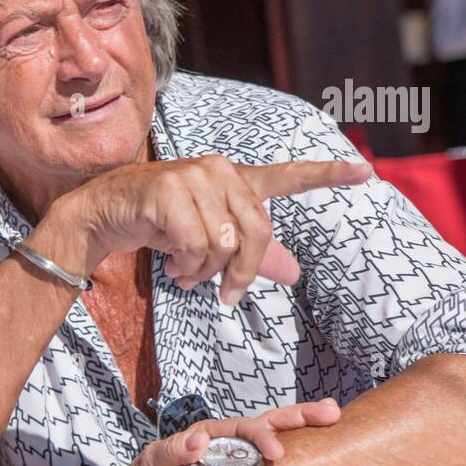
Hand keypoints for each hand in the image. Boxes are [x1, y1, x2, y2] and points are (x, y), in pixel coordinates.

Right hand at [58, 398, 340, 465]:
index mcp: (234, 446)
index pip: (272, 426)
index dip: (301, 417)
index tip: (333, 413)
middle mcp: (213, 439)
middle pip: (253, 422)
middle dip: (285, 421)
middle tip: (317, 422)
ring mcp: (185, 447)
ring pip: (218, 432)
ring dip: (244, 435)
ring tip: (272, 447)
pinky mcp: (155, 459)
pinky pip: (167, 452)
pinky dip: (182, 448)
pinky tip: (198, 445)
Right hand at [67, 155, 371, 304]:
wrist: (98, 217)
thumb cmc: (154, 226)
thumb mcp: (205, 241)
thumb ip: (250, 255)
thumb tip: (295, 273)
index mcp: (232, 179)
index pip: (287, 176)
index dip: (328, 176)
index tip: (367, 172)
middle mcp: (217, 170)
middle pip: (257, 233)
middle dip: (241, 272)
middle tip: (223, 295)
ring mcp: (192, 177)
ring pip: (224, 244)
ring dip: (204, 272)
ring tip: (182, 272)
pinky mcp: (168, 191)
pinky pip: (195, 245)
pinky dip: (185, 266)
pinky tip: (169, 263)